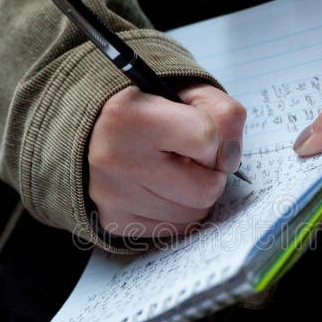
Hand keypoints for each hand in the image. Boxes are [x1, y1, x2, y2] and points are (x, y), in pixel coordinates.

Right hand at [88, 83, 245, 236]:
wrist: (92, 129)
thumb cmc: (148, 110)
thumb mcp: (187, 92)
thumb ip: (224, 115)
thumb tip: (230, 161)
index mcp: (130, 116)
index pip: (206, 138)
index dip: (211, 136)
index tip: (194, 131)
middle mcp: (116, 159)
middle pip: (206, 189)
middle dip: (208, 173)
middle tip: (188, 157)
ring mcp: (113, 196)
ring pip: (193, 214)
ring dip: (194, 195)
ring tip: (172, 171)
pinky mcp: (115, 221)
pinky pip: (174, 229)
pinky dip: (176, 210)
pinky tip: (159, 188)